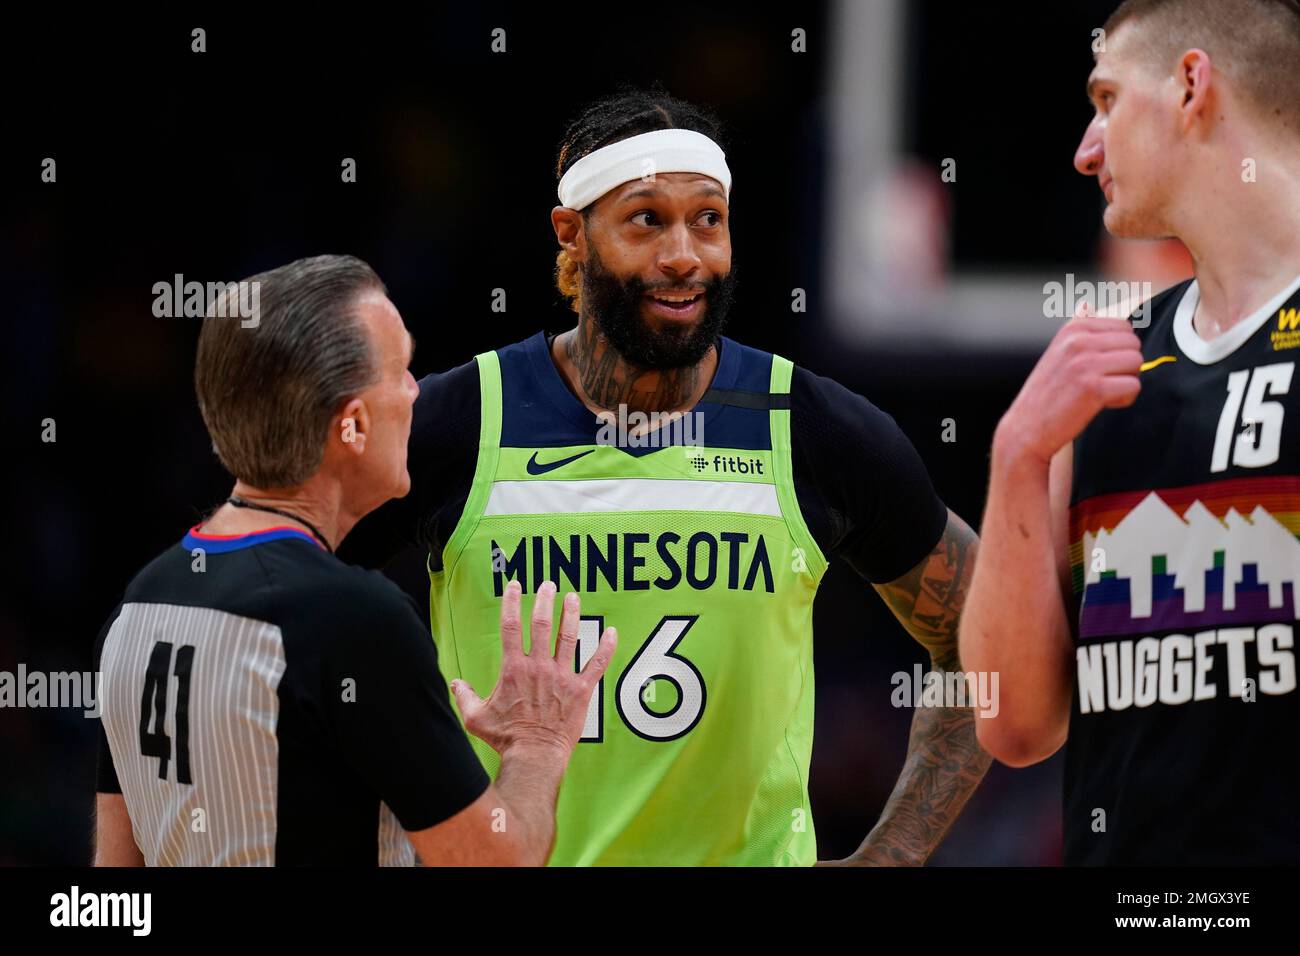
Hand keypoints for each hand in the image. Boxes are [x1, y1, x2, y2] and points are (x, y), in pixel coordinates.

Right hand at [450, 580, 616, 758]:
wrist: (535, 756)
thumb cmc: (505, 739)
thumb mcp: (475, 717)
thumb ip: (464, 696)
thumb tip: (454, 683)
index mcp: (514, 669)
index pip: (511, 626)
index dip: (512, 603)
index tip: (516, 586)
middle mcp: (539, 667)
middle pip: (542, 624)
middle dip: (545, 601)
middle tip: (548, 585)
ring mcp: (562, 677)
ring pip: (569, 637)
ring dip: (571, 614)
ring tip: (573, 597)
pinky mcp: (581, 690)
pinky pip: (598, 664)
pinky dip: (607, 647)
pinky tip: (613, 632)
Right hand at [997, 302, 1142, 465]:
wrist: (1027, 427)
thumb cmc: (1047, 391)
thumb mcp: (1057, 352)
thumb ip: (1076, 328)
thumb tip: (1086, 304)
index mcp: (1073, 328)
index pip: (1124, 327)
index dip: (1117, 351)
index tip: (1096, 367)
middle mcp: (1079, 341)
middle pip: (1134, 345)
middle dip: (1124, 366)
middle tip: (1100, 382)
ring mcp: (1086, 363)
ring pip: (1137, 363)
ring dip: (1125, 382)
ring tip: (1101, 393)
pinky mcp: (1094, 388)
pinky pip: (1133, 387)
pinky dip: (1124, 399)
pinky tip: (1101, 405)